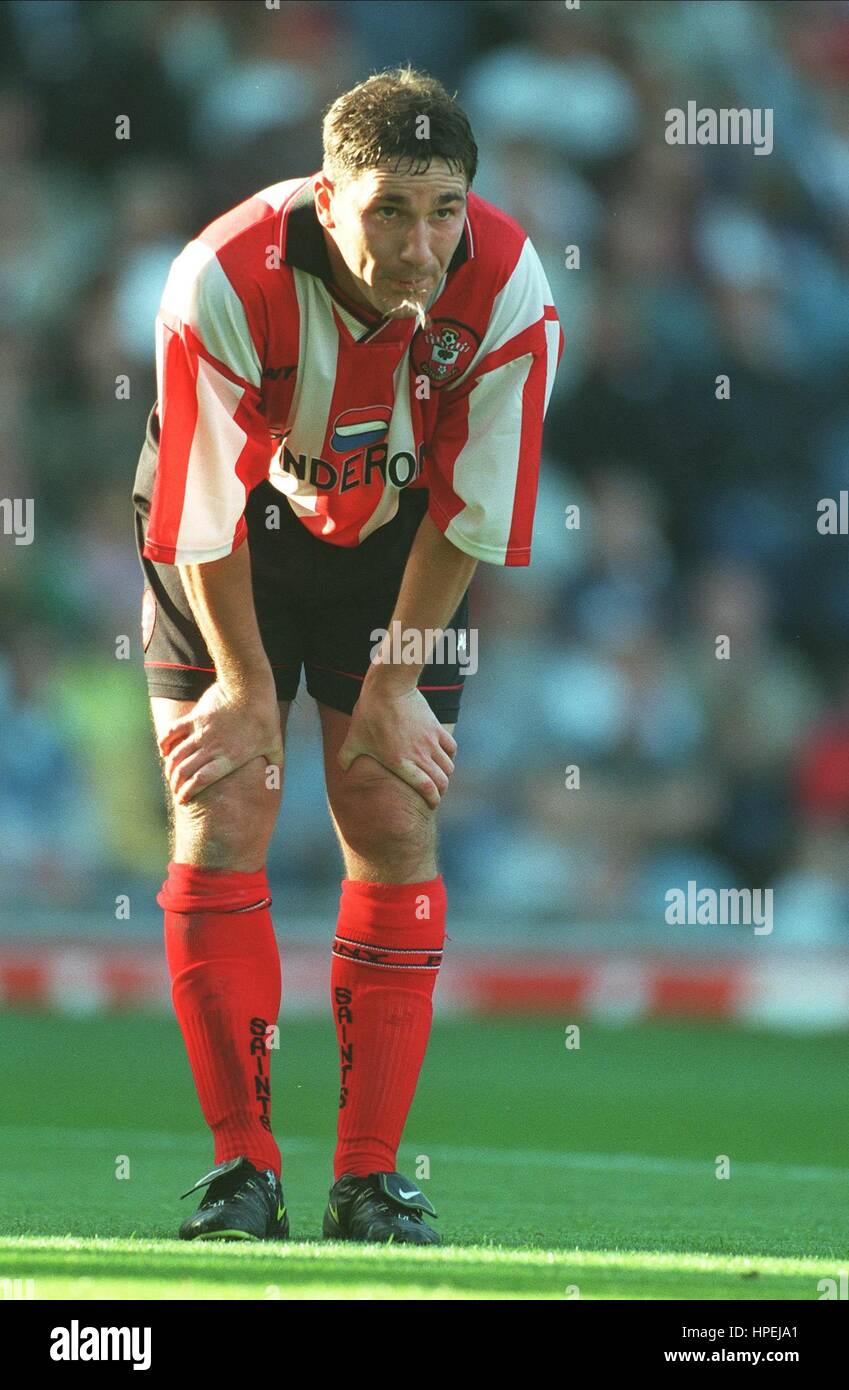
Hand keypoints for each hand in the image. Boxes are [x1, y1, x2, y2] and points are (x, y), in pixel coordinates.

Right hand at [158, 680, 283, 804]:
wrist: (250, 688)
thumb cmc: (264, 717)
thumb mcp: (274, 743)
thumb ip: (274, 764)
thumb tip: (276, 779)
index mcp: (229, 758)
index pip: (200, 780)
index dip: (187, 791)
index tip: (182, 798)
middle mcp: (212, 748)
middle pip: (184, 770)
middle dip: (176, 783)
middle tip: (174, 789)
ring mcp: (201, 732)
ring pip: (177, 754)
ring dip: (170, 767)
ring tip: (170, 774)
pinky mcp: (195, 717)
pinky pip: (173, 732)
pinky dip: (165, 743)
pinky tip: (164, 751)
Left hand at [337, 682, 456, 808]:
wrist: (388, 688)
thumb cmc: (369, 715)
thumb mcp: (353, 739)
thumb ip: (346, 757)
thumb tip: (342, 768)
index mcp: (400, 762)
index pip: (427, 788)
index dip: (433, 799)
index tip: (432, 802)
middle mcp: (419, 755)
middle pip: (442, 781)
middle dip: (440, 791)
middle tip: (435, 792)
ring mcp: (430, 741)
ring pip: (448, 766)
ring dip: (444, 773)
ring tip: (438, 775)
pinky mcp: (436, 728)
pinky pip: (451, 748)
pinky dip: (449, 755)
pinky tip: (442, 755)